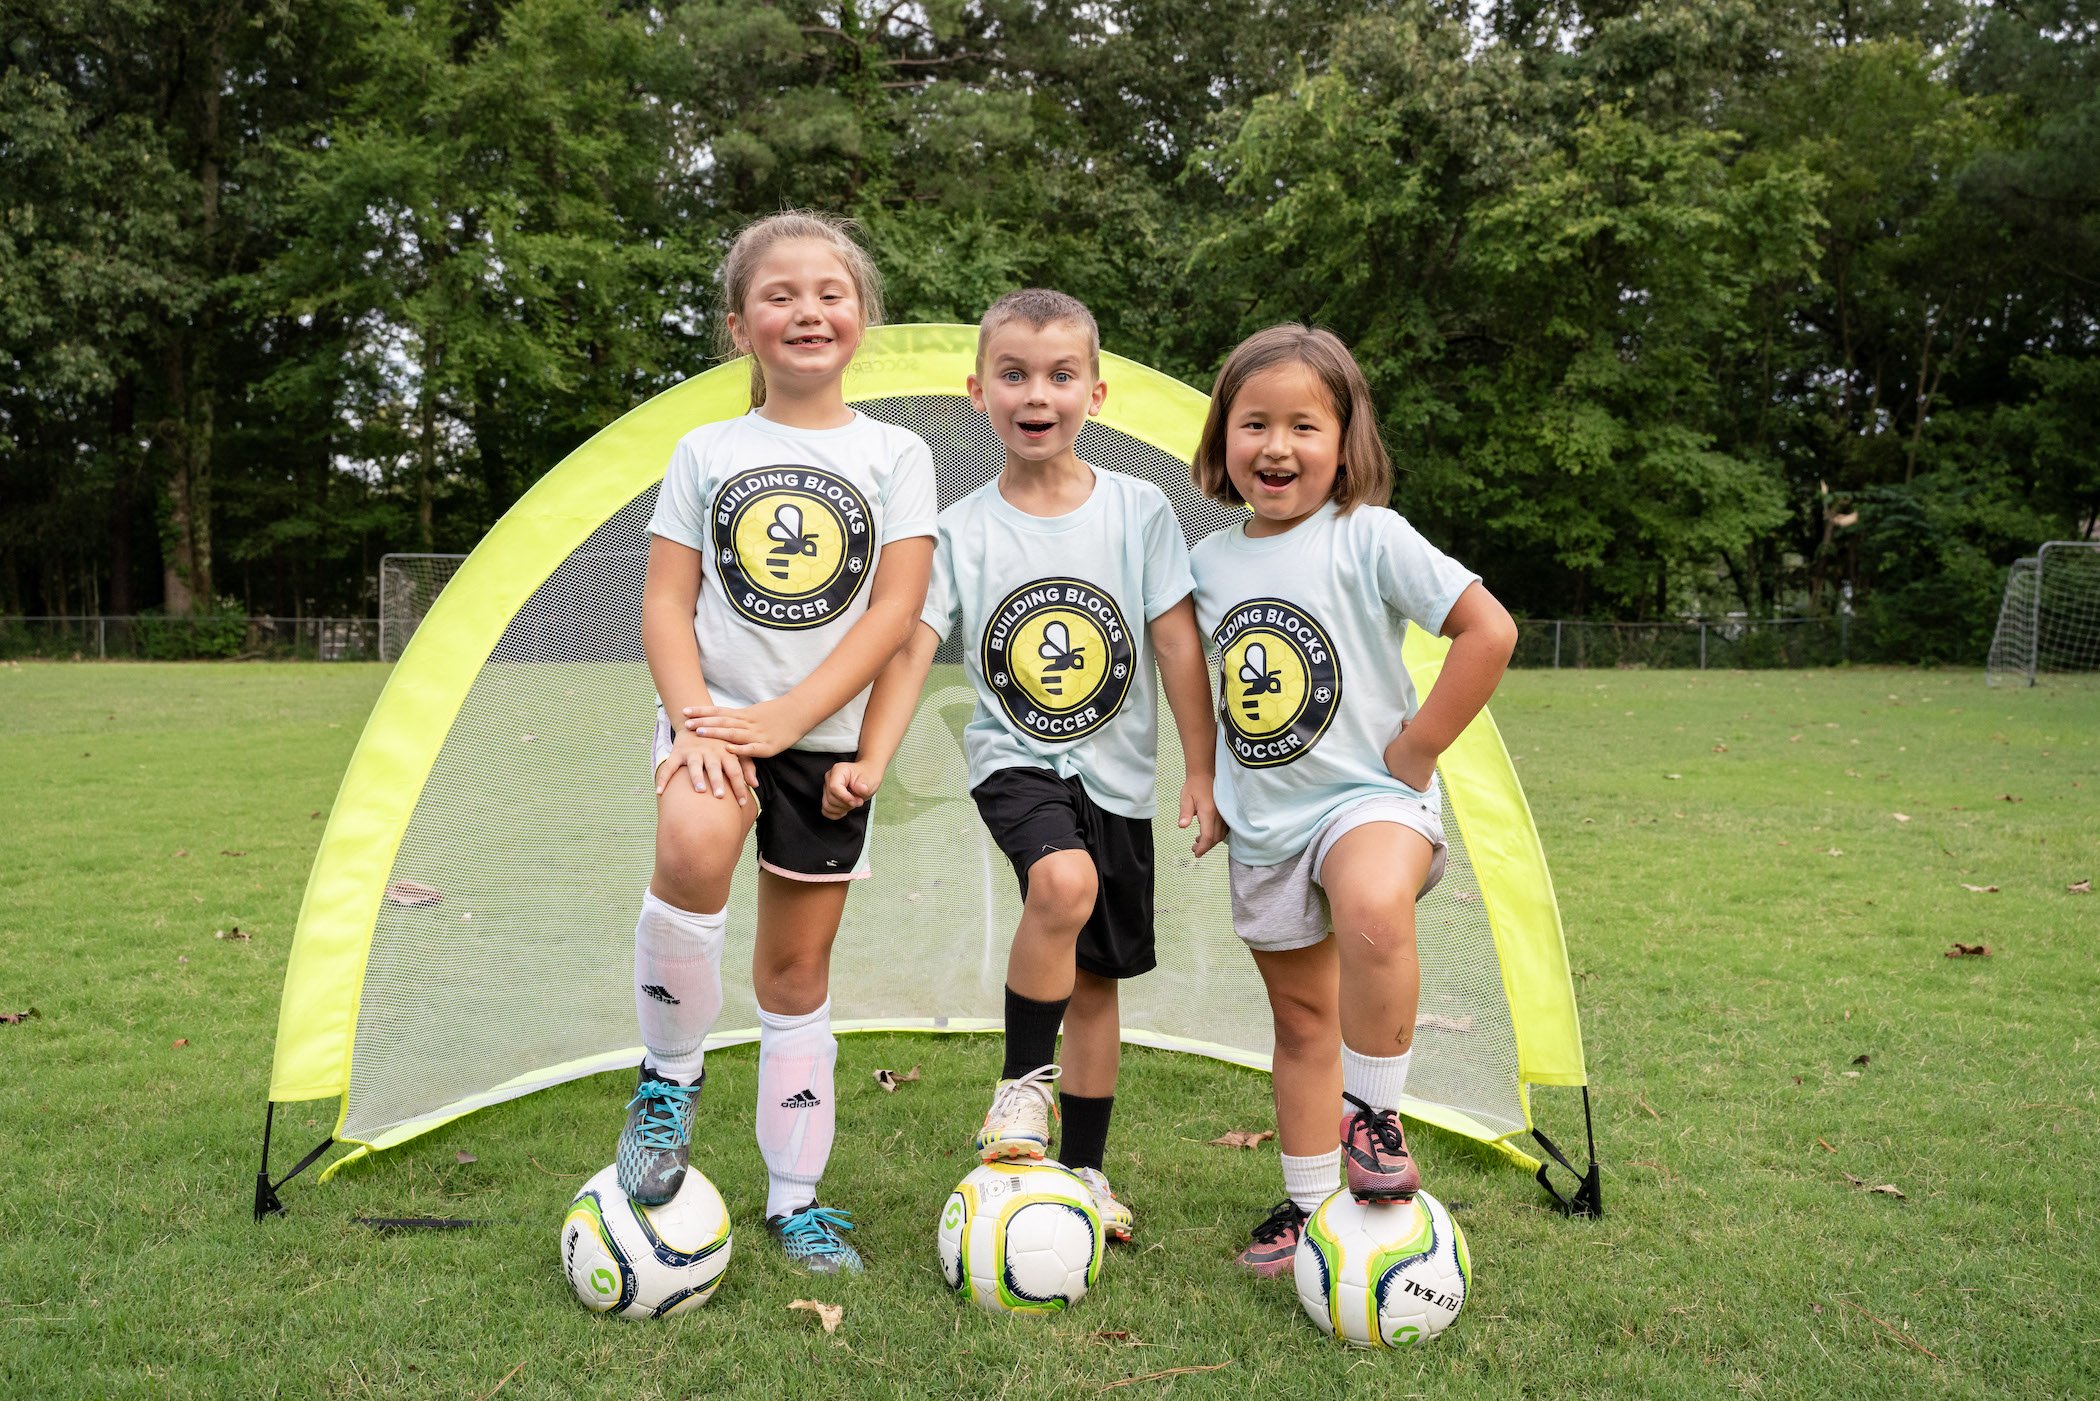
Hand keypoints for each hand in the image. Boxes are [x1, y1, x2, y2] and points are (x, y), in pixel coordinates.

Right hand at [656, 730, 756, 805]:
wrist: (697, 720)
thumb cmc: (721, 742)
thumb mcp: (736, 751)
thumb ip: (747, 767)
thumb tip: (755, 785)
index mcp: (726, 752)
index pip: (736, 771)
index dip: (740, 786)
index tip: (743, 803)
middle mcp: (710, 752)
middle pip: (715, 768)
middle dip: (718, 781)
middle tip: (721, 796)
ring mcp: (693, 751)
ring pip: (694, 765)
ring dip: (696, 777)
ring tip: (699, 790)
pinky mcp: (678, 752)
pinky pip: (669, 766)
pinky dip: (664, 779)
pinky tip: (660, 792)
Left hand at [682, 698, 805, 757]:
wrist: (800, 712)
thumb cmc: (777, 714)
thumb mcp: (755, 713)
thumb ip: (740, 719)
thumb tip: (723, 721)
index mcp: (744, 715)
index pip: (719, 711)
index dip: (702, 712)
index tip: (685, 711)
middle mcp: (748, 723)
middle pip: (722, 721)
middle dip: (703, 723)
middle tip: (686, 724)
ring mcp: (757, 734)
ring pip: (733, 733)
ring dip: (716, 733)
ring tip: (701, 734)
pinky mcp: (767, 746)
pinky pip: (751, 748)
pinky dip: (739, 749)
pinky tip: (728, 750)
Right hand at [821, 760, 884, 819]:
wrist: (866, 778)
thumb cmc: (867, 777)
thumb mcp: (869, 780)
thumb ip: (863, 786)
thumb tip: (862, 790)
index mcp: (838, 770)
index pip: (834, 787)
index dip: (845, 798)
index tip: (858, 801)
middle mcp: (829, 778)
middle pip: (831, 798)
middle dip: (846, 804)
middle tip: (859, 801)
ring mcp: (826, 788)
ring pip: (827, 806)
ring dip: (842, 809)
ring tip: (853, 803)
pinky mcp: (827, 797)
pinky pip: (826, 811)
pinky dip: (836, 813)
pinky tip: (845, 809)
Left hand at [1178, 772, 1224, 857]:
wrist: (1206, 772)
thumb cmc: (1194, 785)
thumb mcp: (1186, 798)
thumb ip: (1185, 813)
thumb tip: (1182, 826)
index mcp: (1208, 812)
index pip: (1208, 836)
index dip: (1203, 848)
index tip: (1196, 853)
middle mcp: (1219, 814)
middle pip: (1215, 838)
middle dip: (1206, 847)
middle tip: (1194, 849)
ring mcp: (1225, 813)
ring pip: (1221, 834)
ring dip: (1211, 841)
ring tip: (1198, 841)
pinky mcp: (1226, 812)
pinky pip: (1225, 828)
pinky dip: (1217, 834)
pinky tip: (1207, 833)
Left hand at [1383, 723, 1436, 792]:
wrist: (1421, 740)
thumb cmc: (1415, 731)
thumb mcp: (1406, 728)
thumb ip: (1405, 728)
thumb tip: (1406, 723)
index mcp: (1387, 758)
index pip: (1395, 766)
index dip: (1404, 763)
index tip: (1412, 758)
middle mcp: (1393, 771)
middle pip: (1402, 776)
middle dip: (1410, 771)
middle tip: (1419, 766)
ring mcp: (1404, 779)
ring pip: (1412, 782)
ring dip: (1418, 777)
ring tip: (1425, 770)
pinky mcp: (1417, 784)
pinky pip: (1422, 788)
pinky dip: (1427, 783)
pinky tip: (1430, 779)